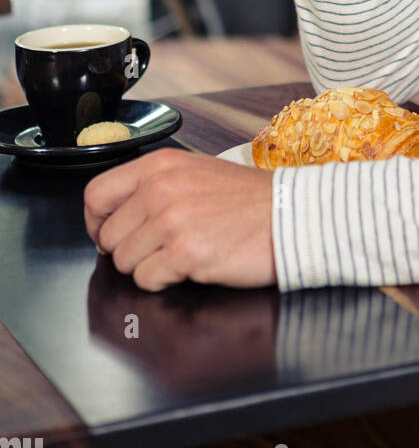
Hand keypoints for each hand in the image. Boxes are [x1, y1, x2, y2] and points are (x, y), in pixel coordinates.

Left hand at [83, 149, 276, 291]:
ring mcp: (173, 220)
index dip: (98, 223)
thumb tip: (119, 216)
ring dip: (148, 266)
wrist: (292, 215)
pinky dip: (164, 281)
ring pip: (124, 261)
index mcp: (161, 165)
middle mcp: (161, 188)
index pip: (96, 195)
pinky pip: (147, 279)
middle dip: (129, 250)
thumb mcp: (197, 173)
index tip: (113, 235)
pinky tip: (191, 267)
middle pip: (108, 236)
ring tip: (181, 256)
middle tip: (160, 250)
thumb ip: (156, 186)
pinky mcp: (186, 252)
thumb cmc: (249, 200)